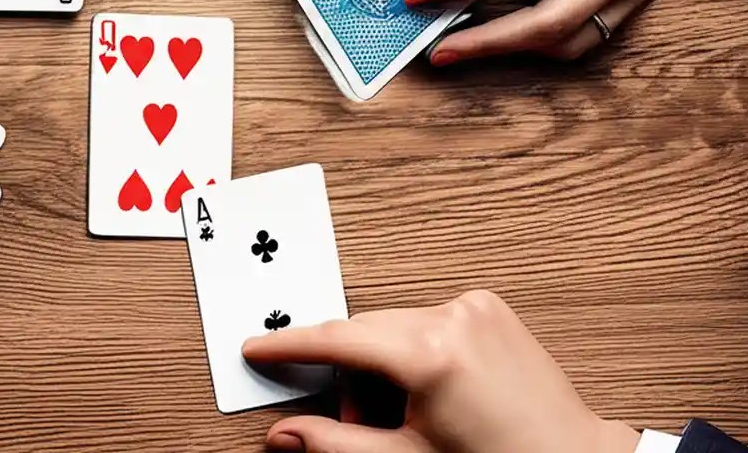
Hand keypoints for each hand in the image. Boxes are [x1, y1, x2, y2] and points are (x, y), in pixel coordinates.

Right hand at [242, 290, 639, 452]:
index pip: (337, 338)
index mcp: (431, 351)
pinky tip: (425, 391)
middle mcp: (452, 316)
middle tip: (349, 419)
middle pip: (364, 331)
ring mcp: (474, 307)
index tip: (258, 348)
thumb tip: (285, 436)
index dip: (289, 346)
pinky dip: (412, 350)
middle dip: (346, 374)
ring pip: (392, 325)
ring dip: (380, 364)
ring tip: (399, 414)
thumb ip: (336, 443)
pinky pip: (426, 320)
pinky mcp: (488, 307)